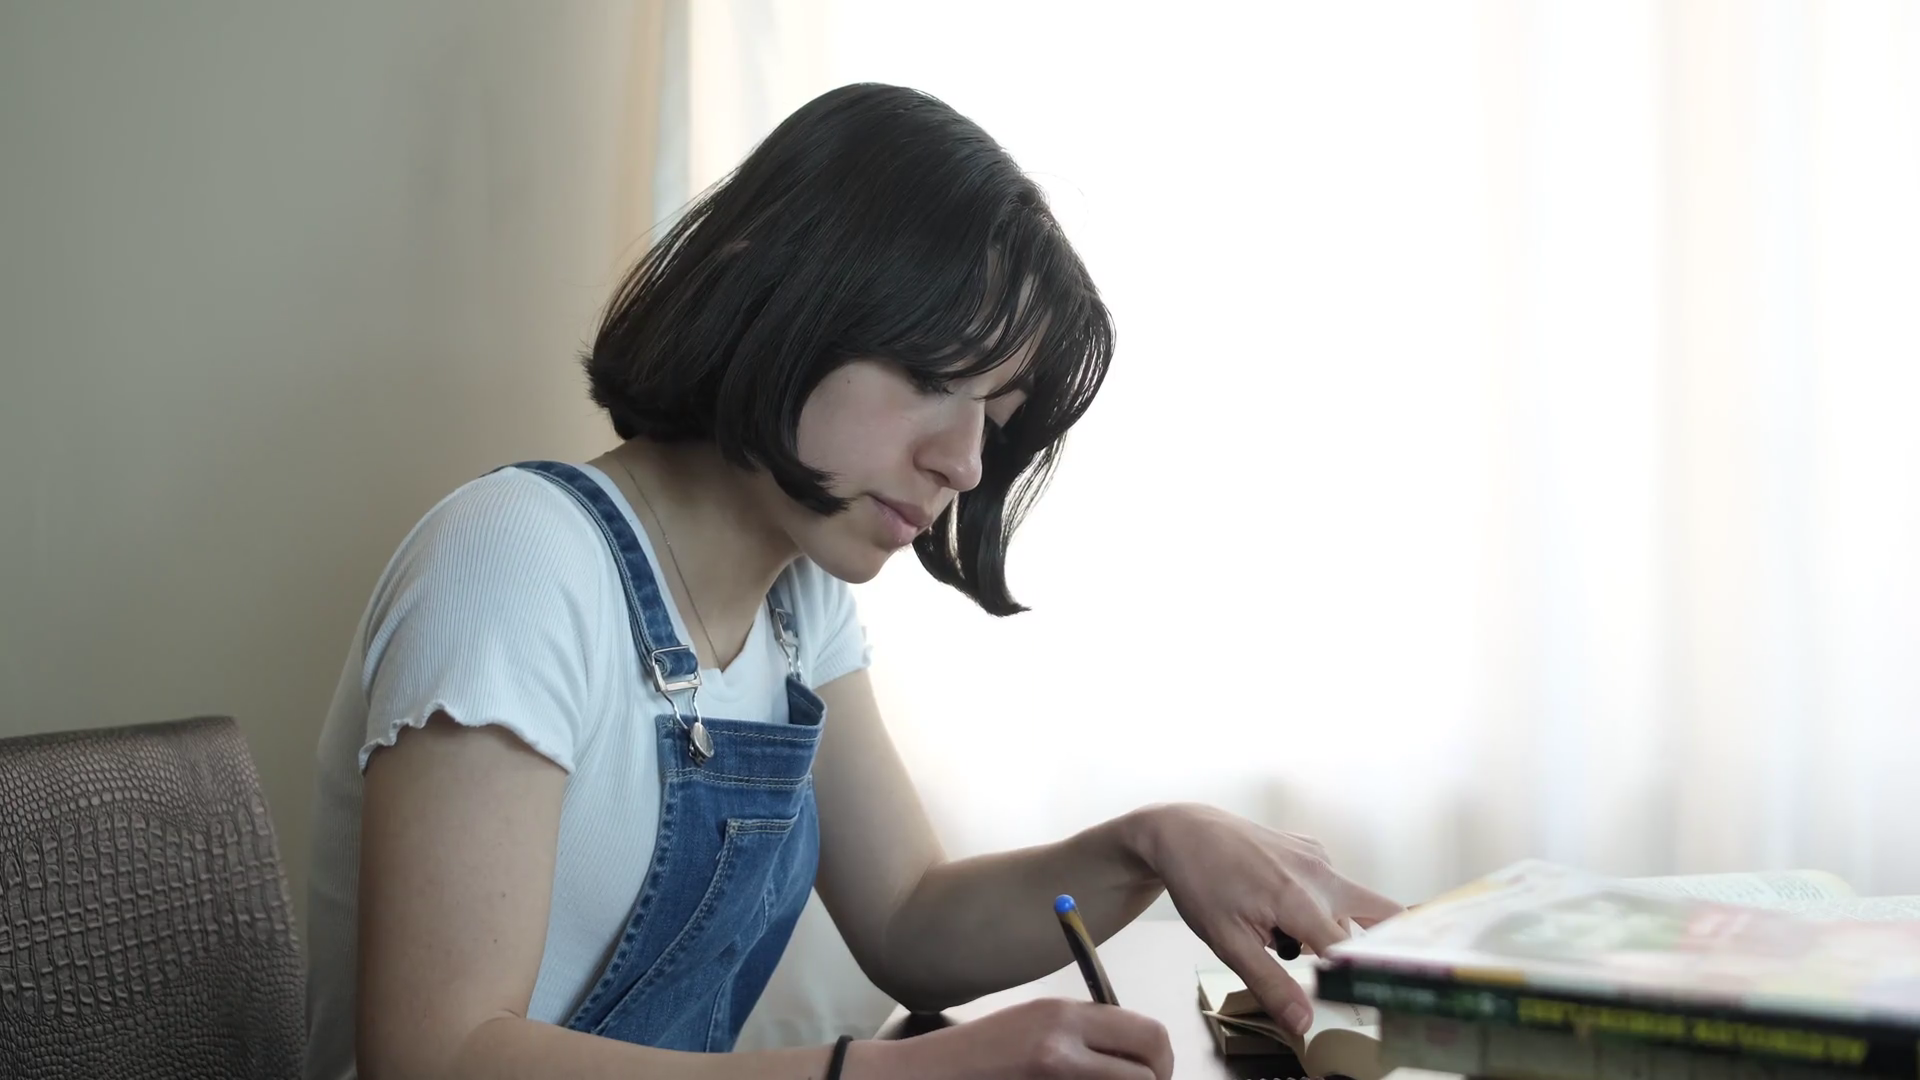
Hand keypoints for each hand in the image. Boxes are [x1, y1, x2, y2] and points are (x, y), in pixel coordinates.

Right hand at [860, 998, 1173, 1079]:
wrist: (929, 1076)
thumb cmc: (979, 1053)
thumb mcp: (1036, 1022)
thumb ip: (1086, 1030)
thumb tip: (1141, 1051)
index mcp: (1064, 1014)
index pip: (1149, 1033)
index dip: (1161, 1060)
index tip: (1154, 1072)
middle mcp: (1063, 1044)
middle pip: (1148, 1071)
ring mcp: (1056, 1078)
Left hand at [1132, 803, 1402, 1035]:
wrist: (1185, 832)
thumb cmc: (1201, 885)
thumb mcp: (1228, 942)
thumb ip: (1270, 983)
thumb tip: (1305, 1023)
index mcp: (1299, 899)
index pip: (1351, 952)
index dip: (1355, 980)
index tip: (1355, 1002)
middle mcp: (1320, 874)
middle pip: (1382, 918)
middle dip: (1366, 949)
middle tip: (1328, 963)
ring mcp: (1319, 857)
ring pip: (1351, 907)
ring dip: (1332, 928)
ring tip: (1285, 934)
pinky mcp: (1314, 849)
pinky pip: (1334, 888)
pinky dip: (1320, 906)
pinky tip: (1284, 909)